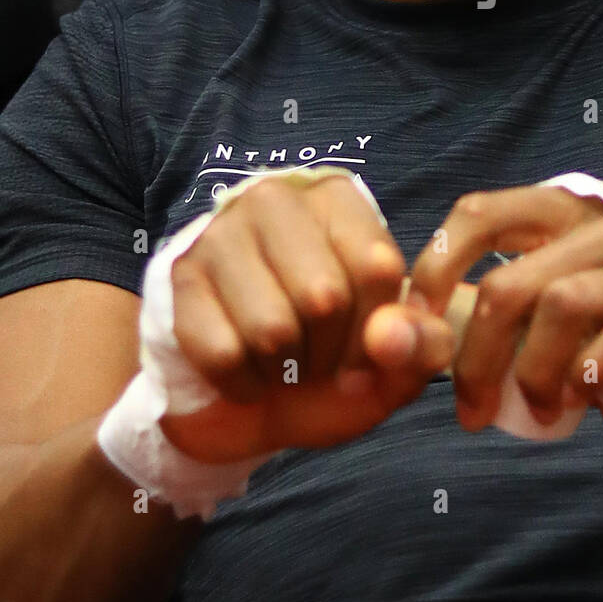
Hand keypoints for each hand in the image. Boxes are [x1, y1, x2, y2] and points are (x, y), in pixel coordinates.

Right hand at [158, 173, 453, 462]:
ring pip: (270, 328)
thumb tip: (392, 335)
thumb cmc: (332, 366)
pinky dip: (242, 384)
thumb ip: (422, 346)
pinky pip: (222, 353)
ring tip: (283, 363)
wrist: (252, 401)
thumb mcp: (394, 362)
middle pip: (323, 297)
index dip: (379, 332)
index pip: (376, 268)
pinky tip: (246, 373)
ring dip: (283, 371)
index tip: (370, 350)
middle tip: (319, 359)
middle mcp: (275, 200)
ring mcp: (220, 234)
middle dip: (328, 354)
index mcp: (338, 201)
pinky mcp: (180, 278)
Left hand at [407, 184, 602, 440]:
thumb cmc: (586, 338)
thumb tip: (387, 334)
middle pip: (510, 282)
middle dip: (476, 357)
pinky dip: (582, 376)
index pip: (479, 213)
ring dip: (531, 373)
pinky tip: (573, 400)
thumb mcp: (527, 311)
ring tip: (533, 409)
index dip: (435, 267)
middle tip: (469, 409)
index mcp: (557, 207)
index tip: (415, 325)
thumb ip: (466, 311)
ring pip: (560, 307)